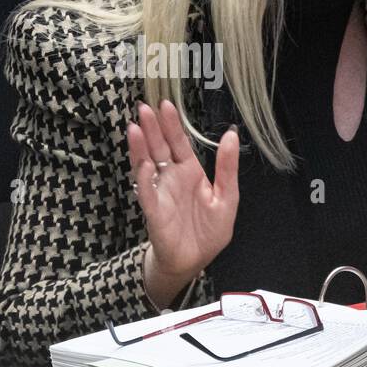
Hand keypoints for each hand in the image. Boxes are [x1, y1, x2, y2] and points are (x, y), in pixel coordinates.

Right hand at [127, 99, 239, 305]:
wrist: (195, 260)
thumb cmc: (209, 231)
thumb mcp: (226, 196)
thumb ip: (227, 166)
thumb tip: (231, 134)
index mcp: (190, 171)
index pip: (178, 142)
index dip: (171, 125)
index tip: (166, 105)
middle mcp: (171, 177)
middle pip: (159, 148)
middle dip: (152, 128)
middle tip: (145, 108)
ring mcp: (160, 192)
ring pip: (147, 164)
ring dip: (140, 147)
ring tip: (134, 128)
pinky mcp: (154, 211)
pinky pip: (147, 192)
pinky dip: (145, 178)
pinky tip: (144, 164)